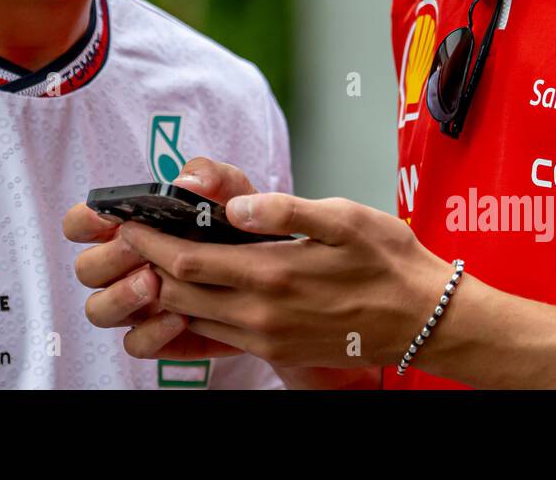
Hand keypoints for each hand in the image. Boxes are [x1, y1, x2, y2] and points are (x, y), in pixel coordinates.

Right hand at [65, 158, 257, 358]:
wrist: (280, 275)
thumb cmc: (242, 225)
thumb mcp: (235, 192)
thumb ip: (212, 176)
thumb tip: (185, 183)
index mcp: (128, 227)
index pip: (80, 224)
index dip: (84, 220)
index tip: (110, 217)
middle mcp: (123, 267)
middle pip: (86, 269)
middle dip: (110, 258)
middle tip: (139, 247)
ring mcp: (137, 305)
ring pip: (99, 310)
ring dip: (122, 296)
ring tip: (156, 283)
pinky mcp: (158, 337)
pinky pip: (135, 344)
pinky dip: (153, 332)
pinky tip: (184, 317)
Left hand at [120, 193, 453, 369]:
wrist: (425, 319)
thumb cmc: (389, 261)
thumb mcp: (343, 218)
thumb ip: (285, 210)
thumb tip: (237, 204)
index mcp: (272, 274)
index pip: (186, 261)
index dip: (150, 242)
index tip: (129, 223)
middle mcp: (262, 314)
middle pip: (179, 292)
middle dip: (147, 266)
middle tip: (130, 240)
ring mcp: (268, 338)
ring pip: (194, 316)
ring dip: (166, 291)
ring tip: (152, 262)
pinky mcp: (278, 351)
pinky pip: (217, 336)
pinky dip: (193, 313)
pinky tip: (191, 292)